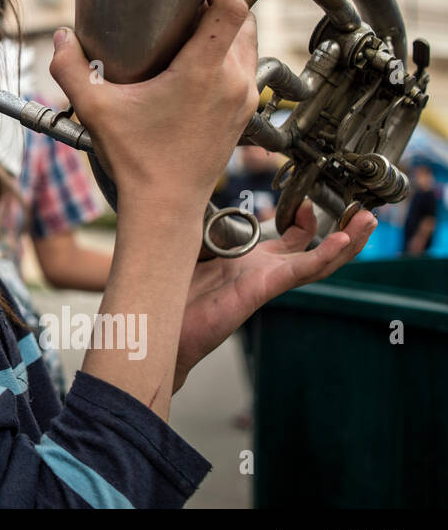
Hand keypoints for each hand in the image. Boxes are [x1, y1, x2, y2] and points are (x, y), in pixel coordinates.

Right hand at [49, 0, 259, 205]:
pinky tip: (198, 58)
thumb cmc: (136, 161)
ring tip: (191, 22)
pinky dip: (228, 52)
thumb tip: (61, 37)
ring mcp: (244, 98)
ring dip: (226, 26)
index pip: (231, 5)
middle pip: (242, 18)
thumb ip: (71, 68)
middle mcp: (233, 81)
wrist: (165, 206)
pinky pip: (245, 67)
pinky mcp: (243, 113)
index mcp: (205, 71)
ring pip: (248, 42)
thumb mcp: (94, 109)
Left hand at [173, 202, 375, 390]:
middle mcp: (262, 271)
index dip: (304, 220)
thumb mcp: (188, 249)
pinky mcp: (261, 289)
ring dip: (347, 243)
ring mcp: (265, 281)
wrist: (159, 329)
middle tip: (365, 212)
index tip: (307, 200)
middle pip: (314, 250)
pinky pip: (300, 272)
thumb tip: (190, 200)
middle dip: (344, 232)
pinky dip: (325, 256)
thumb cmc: (171, 294)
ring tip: (369, 221)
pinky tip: (344, 241)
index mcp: (249, 262)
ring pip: (318, 263)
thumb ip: (199, 228)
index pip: (290, 239)